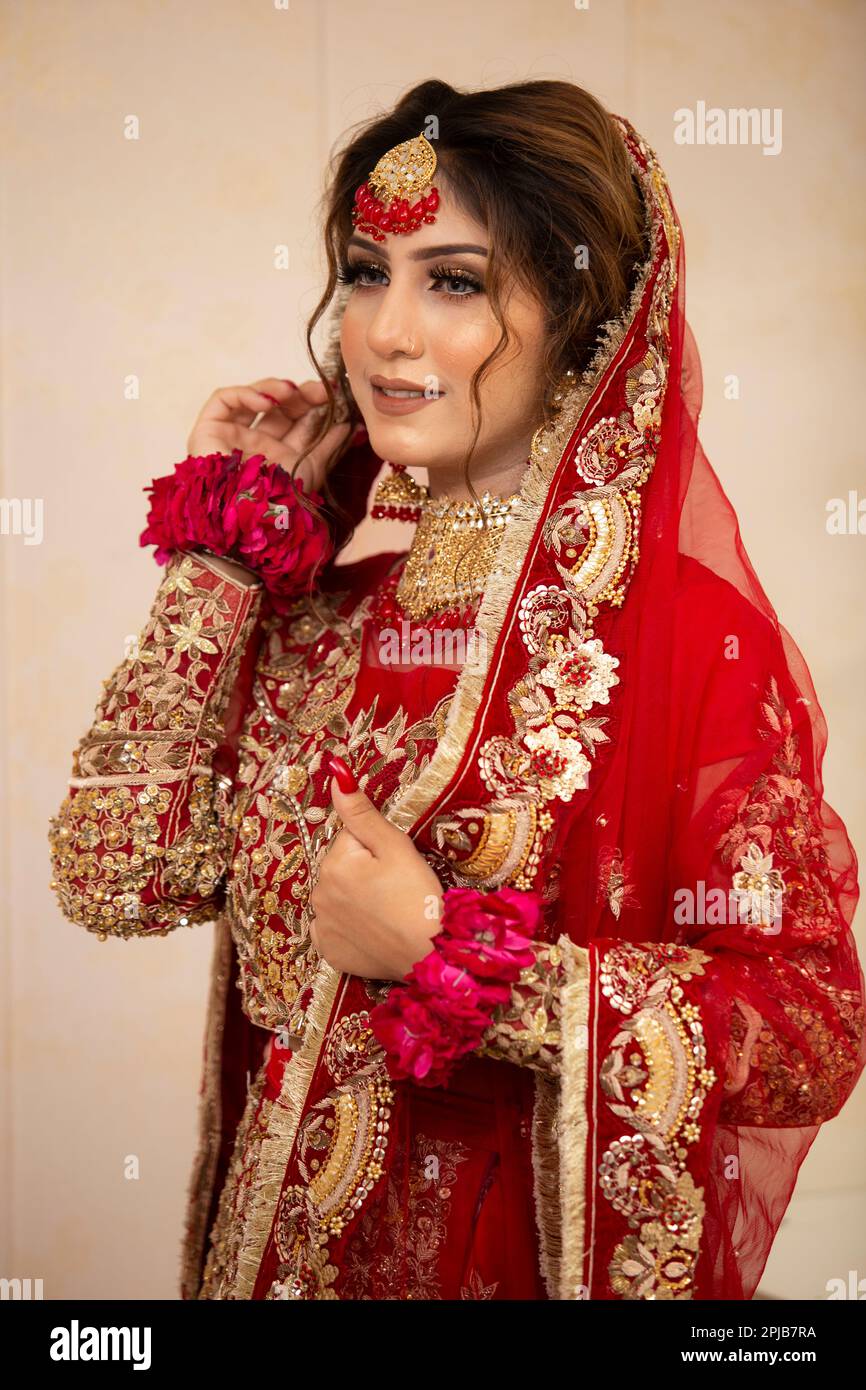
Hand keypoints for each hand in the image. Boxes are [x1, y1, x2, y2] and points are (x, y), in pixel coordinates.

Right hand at [186, 376, 353, 493]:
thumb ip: (329, 446)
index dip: (313, 406)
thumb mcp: (312, 470)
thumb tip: (349, 424)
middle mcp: (254, 446)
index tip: (334, 398)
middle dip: (300, 395)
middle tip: (320, 391)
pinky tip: (269, 401)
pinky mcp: (207, 431)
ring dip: (276, 389)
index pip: (295, 421)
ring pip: (252, 399)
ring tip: (294, 392)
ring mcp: (230, 438)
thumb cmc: (280, 503)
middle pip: (277, 408)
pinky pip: (223, 400)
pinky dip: (247, 393)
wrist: (251, 521)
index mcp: (278, 457)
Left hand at [309, 763, 444, 981]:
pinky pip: (335, 930)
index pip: (352, 839)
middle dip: (364, 873)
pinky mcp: (330, 952)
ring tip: (388, 912)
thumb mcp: (395, 847)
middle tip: (396, 890)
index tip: (396, 867)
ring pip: (338, 897)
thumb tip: (335, 772)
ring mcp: (322, 926)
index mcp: (334, 863)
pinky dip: (350, 929)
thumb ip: (362, 812)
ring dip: (356, 899)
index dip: (378, 849)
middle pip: (343, 868)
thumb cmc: (419, 896)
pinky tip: (374, 932)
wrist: (430, 955)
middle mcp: (319, 893)